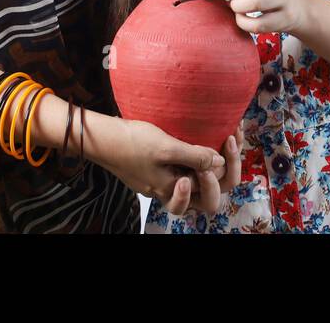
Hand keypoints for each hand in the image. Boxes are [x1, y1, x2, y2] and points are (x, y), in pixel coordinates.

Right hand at [102, 118, 241, 216]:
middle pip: (207, 193)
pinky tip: (200, 135)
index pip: (210, 194)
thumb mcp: (167, 148)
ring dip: (212, 162)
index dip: (221, 171)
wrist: (102, 138)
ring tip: (221, 137)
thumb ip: (195, 157)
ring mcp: (163, 181)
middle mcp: (170, 191)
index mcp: (174, 192)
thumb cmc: (131, 143)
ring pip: (197, 181)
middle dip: (223, 170)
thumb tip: (220, 163)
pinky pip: (184, 168)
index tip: (221, 145)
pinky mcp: (158, 168)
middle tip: (227, 141)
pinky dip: (197, 155)